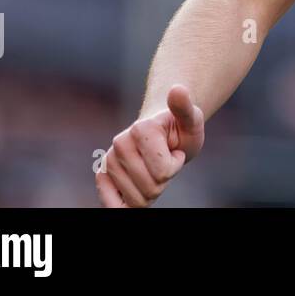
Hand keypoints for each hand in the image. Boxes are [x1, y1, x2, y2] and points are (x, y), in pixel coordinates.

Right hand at [96, 84, 204, 206]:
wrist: (164, 134)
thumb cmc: (180, 128)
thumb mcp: (191, 119)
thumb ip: (185, 107)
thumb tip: (177, 89)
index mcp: (141, 129)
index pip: (163, 171)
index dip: (176, 164)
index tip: (174, 149)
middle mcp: (119, 144)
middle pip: (151, 188)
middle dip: (164, 179)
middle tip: (164, 159)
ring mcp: (108, 162)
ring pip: (138, 201)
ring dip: (151, 190)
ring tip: (153, 168)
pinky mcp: (102, 177)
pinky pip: (111, 207)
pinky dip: (126, 206)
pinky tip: (134, 191)